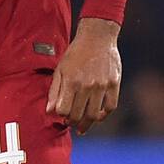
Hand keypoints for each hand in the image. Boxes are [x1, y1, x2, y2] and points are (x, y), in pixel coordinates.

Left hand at [46, 18, 121, 133]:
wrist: (97, 37)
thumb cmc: (76, 53)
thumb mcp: (60, 69)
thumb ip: (55, 91)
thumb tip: (49, 111)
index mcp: (71, 82)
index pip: (64, 111)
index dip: (62, 116)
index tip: (62, 116)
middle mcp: (87, 86)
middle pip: (78, 115)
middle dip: (73, 123)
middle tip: (71, 123)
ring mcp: (102, 86)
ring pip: (94, 115)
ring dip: (87, 124)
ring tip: (82, 126)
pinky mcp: (114, 84)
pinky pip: (111, 107)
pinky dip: (104, 115)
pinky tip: (97, 116)